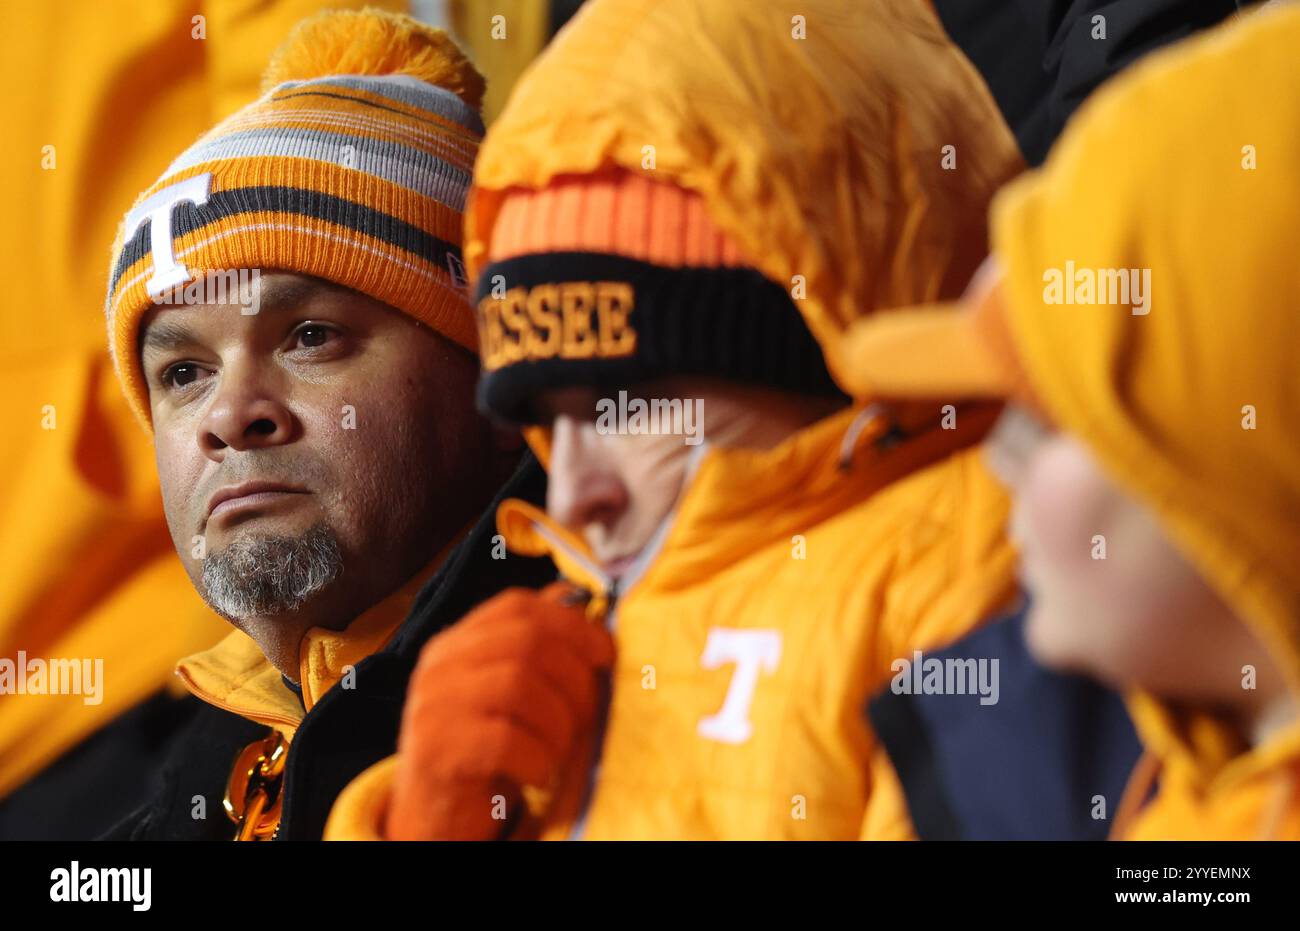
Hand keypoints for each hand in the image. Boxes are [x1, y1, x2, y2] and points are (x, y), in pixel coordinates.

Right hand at [385, 582, 613, 839]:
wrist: (438, 815)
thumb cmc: (487, 750)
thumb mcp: (510, 692)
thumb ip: (539, 650)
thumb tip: (596, 615)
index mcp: (459, 642)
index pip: (519, 606)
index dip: (572, 624)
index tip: (605, 655)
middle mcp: (440, 665)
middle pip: (526, 641)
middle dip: (574, 677)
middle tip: (586, 715)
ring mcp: (434, 705)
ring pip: (518, 685)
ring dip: (558, 723)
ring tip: (559, 751)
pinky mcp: (438, 750)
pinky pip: (505, 740)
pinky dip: (537, 759)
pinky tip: (538, 775)